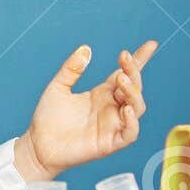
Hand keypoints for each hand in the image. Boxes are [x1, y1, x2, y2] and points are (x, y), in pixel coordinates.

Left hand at [15, 41, 158, 180]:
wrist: (38, 145)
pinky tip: (126, 110)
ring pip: (137, 108)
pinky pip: (130, 133)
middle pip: (134, 88)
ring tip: (121, 80)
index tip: (151, 44)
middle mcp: (111, 107)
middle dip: (133, 72)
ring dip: (133, 93)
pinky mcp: (110, 142)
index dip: (139, 60)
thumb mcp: (58, 87)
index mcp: (102, 93)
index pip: (126, 74)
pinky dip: (132, 122)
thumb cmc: (48, 118)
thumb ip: (71, 69)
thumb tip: (86, 48)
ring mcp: (113, 124)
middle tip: (124, 59)